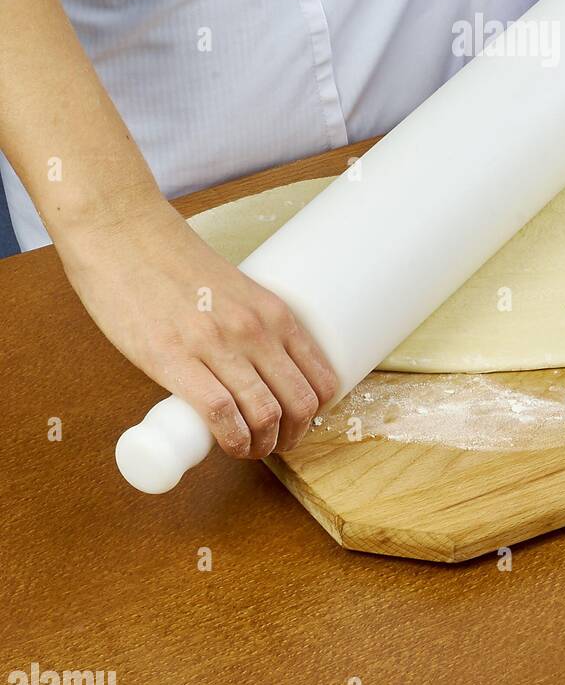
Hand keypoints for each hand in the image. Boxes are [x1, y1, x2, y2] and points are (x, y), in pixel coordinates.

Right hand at [58, 197, 338, 459]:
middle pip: (299, 401)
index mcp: (272, 310)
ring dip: (263, 445)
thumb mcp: (232, 288)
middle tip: (278, 443)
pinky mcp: (173, 359)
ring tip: (250, 449)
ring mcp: (216, 345)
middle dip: (295, 435)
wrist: (124, 235)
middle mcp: (253, 329)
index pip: (320, 375)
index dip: (318, 411)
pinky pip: (219, 414)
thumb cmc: (173, 259)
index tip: (302, 422)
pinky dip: (231, 440)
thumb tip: (249, 363)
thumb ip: (244, 322)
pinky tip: (229, 446)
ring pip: (264, 414)